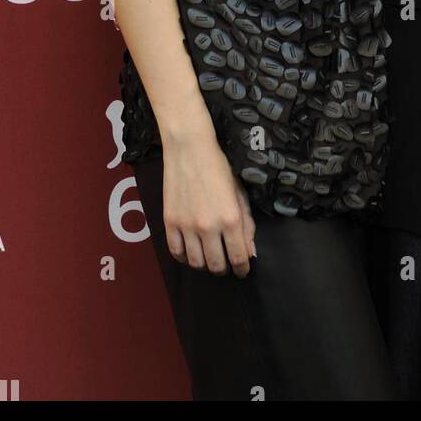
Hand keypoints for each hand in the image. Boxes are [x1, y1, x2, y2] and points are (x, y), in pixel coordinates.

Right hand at [161, 134, 257, 277]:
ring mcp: (187, 226)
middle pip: (216, 265)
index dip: (242, 268)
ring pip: (196, 263)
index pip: (239, 258)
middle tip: (226, 264)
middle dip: (224, 269)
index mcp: (231, 219)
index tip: (243, 270)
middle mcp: (209, 227)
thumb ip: (247, 224)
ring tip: (209, 258)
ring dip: (205, 265)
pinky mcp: (170, 223)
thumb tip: (250, 252)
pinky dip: (184, 258)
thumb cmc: (219, 168)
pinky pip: (176, 253)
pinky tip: (191, 252)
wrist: (190, 150)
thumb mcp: (239, 193)